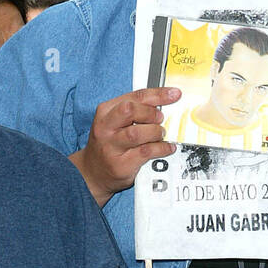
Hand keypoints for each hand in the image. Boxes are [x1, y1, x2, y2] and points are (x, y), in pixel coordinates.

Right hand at [71, 87, 179, 205]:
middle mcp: (105, 127)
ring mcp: (111, 146)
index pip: (134, 97)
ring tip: (160, 134)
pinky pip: (146, 152)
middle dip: (151, 113)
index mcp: (105, 111)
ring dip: (155, 132)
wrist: (94, 173)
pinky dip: (161, 148)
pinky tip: (167, 147)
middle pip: (130, 111)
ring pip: (137, 133)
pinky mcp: (121, 164)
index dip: (157, 94)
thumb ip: (136, 110)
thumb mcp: (116, 122)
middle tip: (160, 120)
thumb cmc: (110, 144)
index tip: (174, 94)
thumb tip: (164, 102)